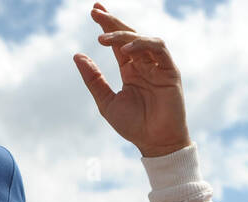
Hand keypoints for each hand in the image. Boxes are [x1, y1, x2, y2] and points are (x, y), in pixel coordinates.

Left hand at [73, 4, 189, 157]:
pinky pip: (159, 49)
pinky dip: (142, 45)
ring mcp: (158, 67)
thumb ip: (94, 79)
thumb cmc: (134, 126)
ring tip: (104, 38)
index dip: (107, 25)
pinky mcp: (170, 72)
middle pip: (129, 35)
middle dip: (113, 21)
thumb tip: (77, 56)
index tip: (93, 11)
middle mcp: (145, 65)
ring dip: (124, 34)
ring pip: (143, 39)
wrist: (155, 143)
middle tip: (95, 11)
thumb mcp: (107, 102)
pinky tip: (126, 49)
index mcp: (131, 70)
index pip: (119, 42)